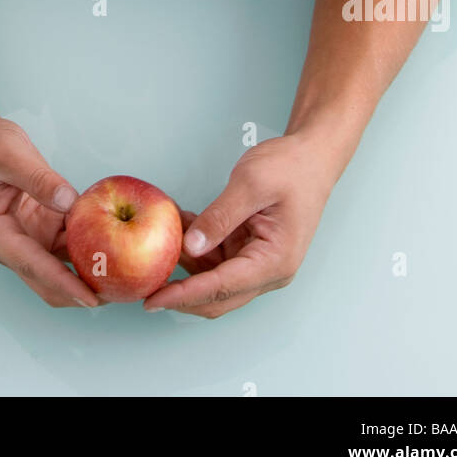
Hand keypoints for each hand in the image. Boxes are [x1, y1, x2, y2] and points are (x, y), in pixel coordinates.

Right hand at [0, 116, 102, 307]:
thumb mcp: (10, 154)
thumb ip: (39, 179)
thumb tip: (70, 202)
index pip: (32, 264)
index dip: (62, 283)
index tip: (89, 298)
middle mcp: (10, 242)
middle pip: (45, 279)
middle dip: (77, 291)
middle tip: (114, 294)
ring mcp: (26, 236)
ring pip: (59, 265)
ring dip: (84, 272)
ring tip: (119, 276)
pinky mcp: (40, 225)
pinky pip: (66, 242)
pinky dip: (86, 245)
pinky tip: (111, 246)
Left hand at [142, 132, 337, 318]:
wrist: (312, 157)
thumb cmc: (291, 167)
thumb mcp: (251, 184)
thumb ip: (220, 217)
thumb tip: (190, 247)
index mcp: (275, 261)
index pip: (222, 287)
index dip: (184, 295)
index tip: (154, 300)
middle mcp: (269, 271)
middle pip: (218, 296)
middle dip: (181, 293)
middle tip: (144, 285)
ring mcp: (260, 263)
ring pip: (214, 279)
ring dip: (186, 265)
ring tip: (159, 240)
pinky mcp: (251, 251)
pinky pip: (218, 260)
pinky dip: (197, 248)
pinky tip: (179, 227)